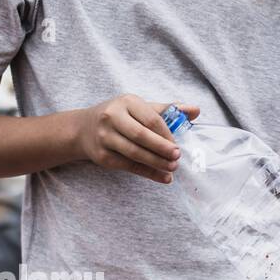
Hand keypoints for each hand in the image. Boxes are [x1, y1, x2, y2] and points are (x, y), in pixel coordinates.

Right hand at [73, 95, 199, 182]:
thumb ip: (167, 110)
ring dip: (155, 163)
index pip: (151, 118)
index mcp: (126, 102)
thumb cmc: (119, 117)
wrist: (83, 129)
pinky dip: (147, 173)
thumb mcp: (139, 108)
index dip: (166, 133)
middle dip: (162, 148)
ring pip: (134, 153)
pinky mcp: (102, 156)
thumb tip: (196, 111)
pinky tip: (162, 177)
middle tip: (177, 157)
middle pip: (141, 135)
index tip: (178, 144)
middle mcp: (112, 117)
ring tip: (172, 169)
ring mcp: (105, 137)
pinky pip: (128, 166)